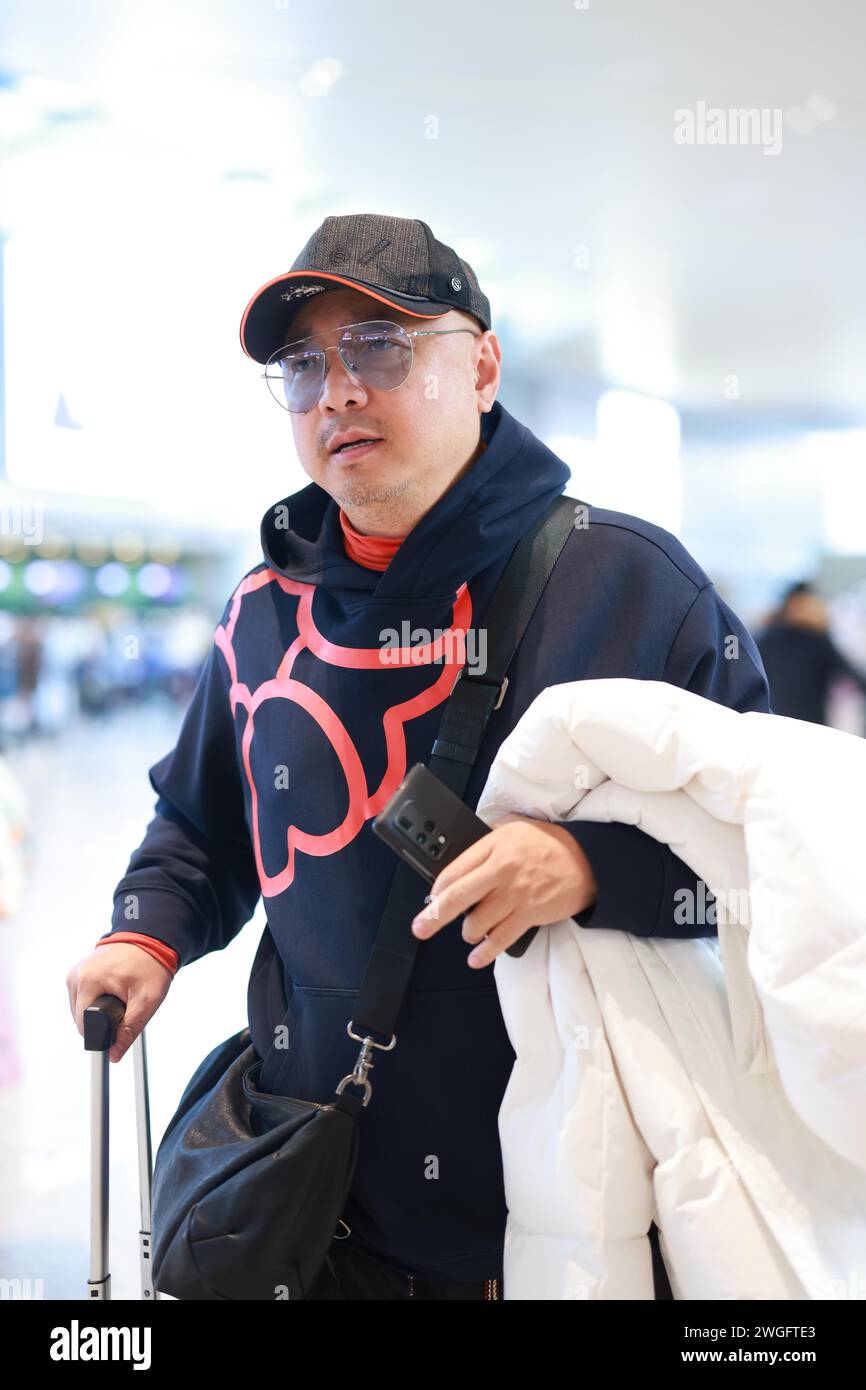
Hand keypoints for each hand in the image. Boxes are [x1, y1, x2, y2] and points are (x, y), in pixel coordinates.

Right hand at [66, 944, 173, 1062]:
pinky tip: (111, 992)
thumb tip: (114, 1055)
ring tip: (120, 995)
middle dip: (102, 1020)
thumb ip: (130, 1029)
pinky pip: (82, 997)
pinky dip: (96, 999)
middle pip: (80, 1018)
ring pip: (80, 1009)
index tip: (118, 1029)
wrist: (150, 939)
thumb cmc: (150, 965)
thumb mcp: (146, 1001)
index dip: (101, 1034)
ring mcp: (75, 973)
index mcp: (87, 981)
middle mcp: (76, 976)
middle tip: (125, 1005)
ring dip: (97, 1010)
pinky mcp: (78, 972)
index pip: (83, 1025)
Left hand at [410, 813, 597, 967]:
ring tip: (470, 931)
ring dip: (468, 932)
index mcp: (495, 846)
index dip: (437, 889)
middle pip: (458, 897)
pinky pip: (500, 939)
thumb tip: (463, 854)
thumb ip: (488, 838)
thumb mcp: (515, 827)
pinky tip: (476, 957)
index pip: (455, 870)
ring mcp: (516, 895)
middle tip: (420, 928)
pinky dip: (485, 952)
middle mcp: (502, 870)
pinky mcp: (530, 914)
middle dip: (434, 916)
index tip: (430, 900)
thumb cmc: (549, 844)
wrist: (587, 861)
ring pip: (477, 922)